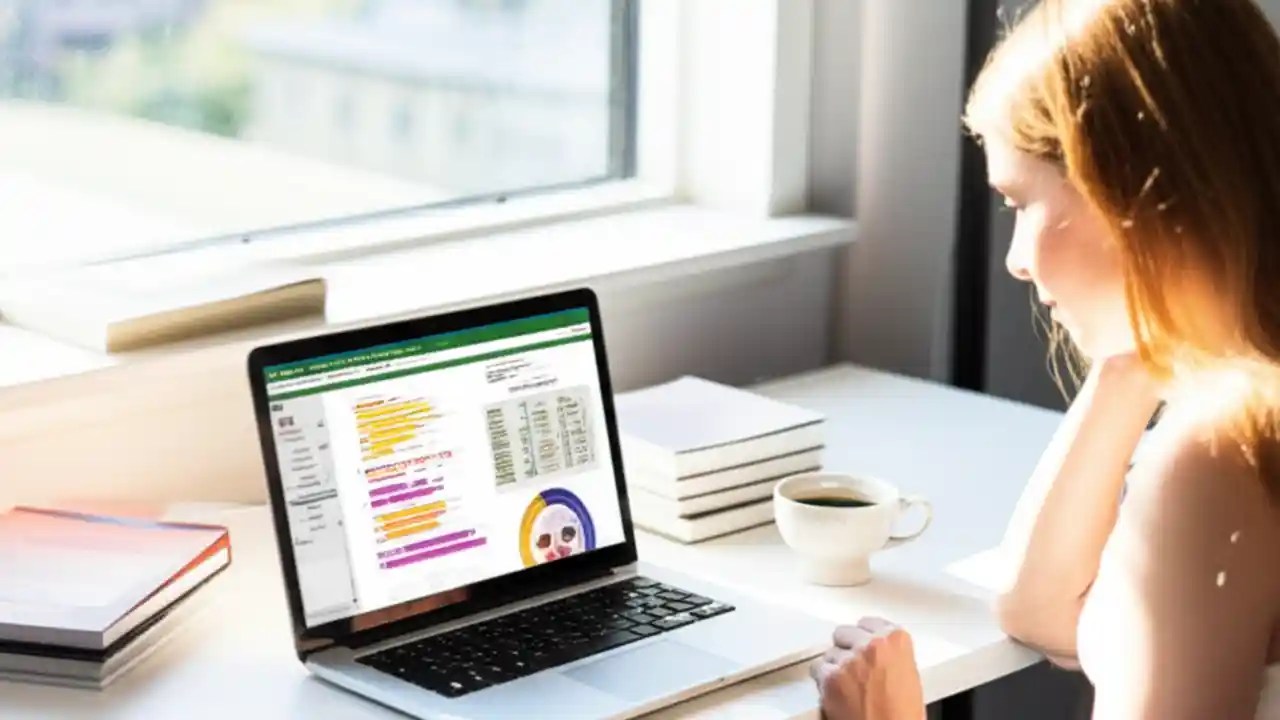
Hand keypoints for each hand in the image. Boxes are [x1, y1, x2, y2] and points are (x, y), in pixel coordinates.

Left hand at [809, 617, 924, 719]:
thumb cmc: (903, 715)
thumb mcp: (909, 676)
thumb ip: (891, 657)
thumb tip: (878, 656)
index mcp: (895, 641)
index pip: (870, 623)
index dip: (865, 635)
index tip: (864, 641)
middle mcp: (870, 645)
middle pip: (846, 632)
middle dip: (848, 647)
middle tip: (854, 665)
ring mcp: (848, 660)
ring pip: (830, 652)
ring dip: (836, 665)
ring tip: (847, 684)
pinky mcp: (829, 678)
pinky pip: (818, 669)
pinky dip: (823, 679)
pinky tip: (835, 691)